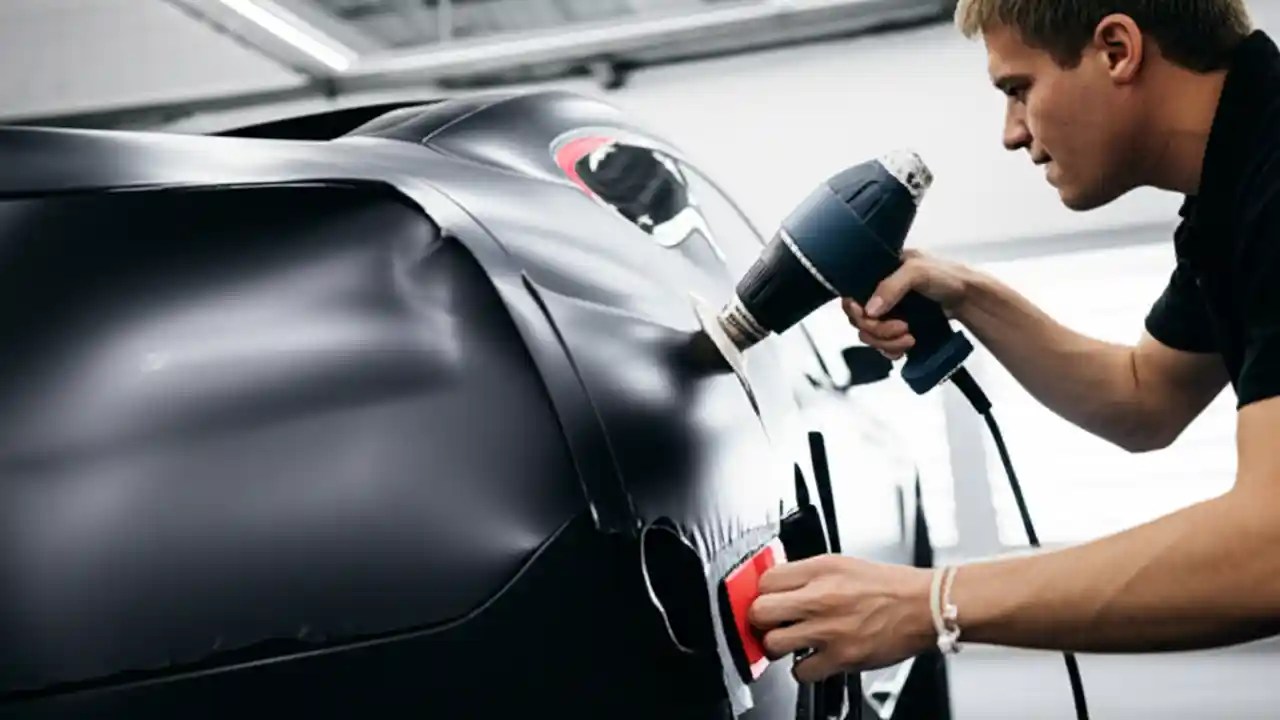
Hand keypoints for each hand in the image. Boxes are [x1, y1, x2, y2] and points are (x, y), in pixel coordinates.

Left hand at [748, 554, 934, 682]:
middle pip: (760, 611)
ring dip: (778, 646)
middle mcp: (820, 597)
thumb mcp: (842, 564)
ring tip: (790, 641)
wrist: (923, 606)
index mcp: (820, 570)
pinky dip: (803, 669)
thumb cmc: (888, 586)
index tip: (767, 597)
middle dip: (761, 619)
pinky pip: (801, 672)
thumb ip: (807, 574)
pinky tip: (813, 658)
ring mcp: (829, 630)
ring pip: (774, 644)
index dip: (763, 590)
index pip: (765, 579)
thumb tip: (777, 584)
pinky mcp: (841, 658)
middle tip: (771, 622)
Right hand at [843, 250, 974, 360]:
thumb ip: (891, 287)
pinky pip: (881, 345)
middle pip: (858, 320)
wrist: (968, 297)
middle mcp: (878, 293)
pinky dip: (890, 350)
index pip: (851, 294)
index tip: (869, 318)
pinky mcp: (896, 329)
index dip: (855, 310)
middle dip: (878, 330)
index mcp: (877, 273)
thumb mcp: (917, 271)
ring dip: (887, 342)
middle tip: (902, 328)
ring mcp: (887, 312)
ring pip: (869, 335)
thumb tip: (869, 311)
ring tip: (909, 339)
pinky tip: (905, 347)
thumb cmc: (946, 276)